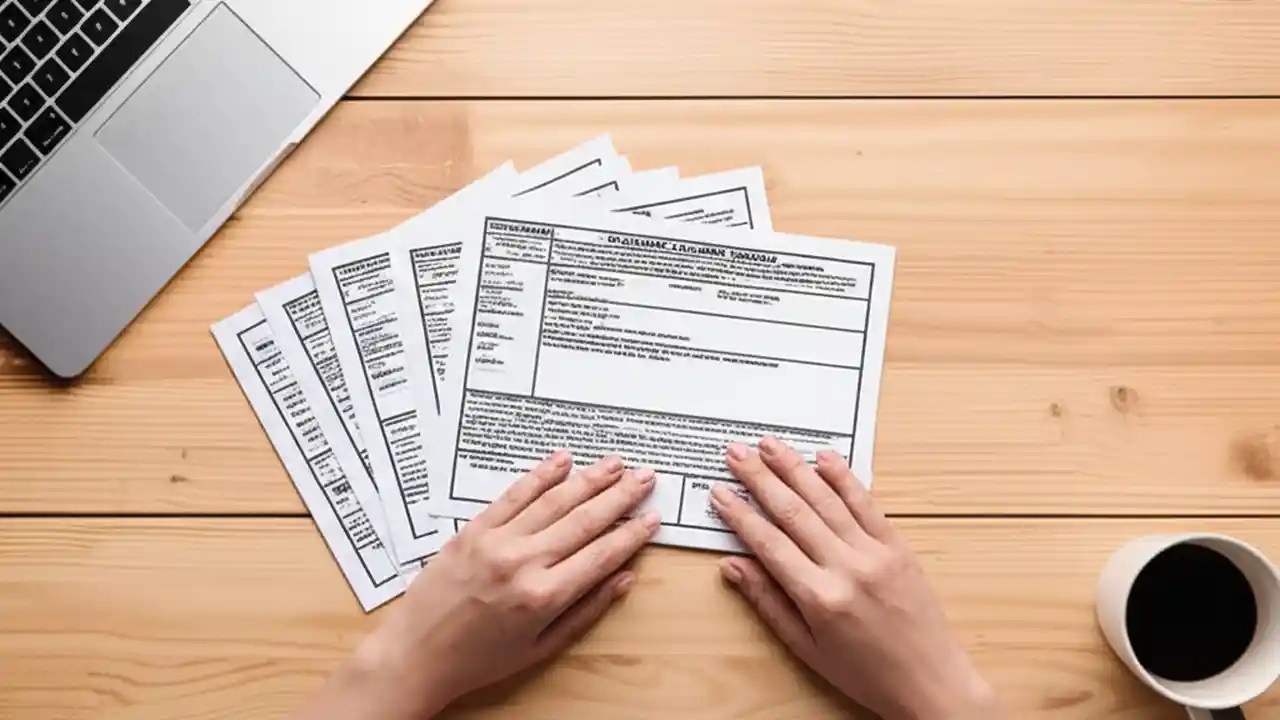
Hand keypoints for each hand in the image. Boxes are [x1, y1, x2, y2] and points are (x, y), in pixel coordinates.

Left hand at [296, 452, 659, 719]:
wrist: (417, 654)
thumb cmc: (479, 660)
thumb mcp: (541, 648)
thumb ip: (587, 610)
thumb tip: (625, 578)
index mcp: (544, 597)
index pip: (602, 555)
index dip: (632, 535)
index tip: (652, 518)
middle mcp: (523, 563)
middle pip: (584, 520)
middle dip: (620, 497)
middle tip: (645, 478)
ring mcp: (496, 542)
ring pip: (553, 501)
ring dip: (589, 479)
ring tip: (615, 464)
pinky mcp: (472, 530)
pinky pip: (513, 495)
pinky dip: (540, 476)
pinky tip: (562, 461)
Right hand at [712, 438, 1002, 719]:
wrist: (931, 682)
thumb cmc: (867, 674)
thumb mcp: (806, 648)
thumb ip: (768, 602)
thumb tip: (733, 566)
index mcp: (820, 598)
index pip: (769, 543)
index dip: (740, 514)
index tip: (719, 492)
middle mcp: (847, 568)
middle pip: (793, 511)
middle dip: (760, 478)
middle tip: (736, 453)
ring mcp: (875, 553)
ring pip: (827, 499)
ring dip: (795, 467)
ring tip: (769, 444)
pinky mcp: (898, 546)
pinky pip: (867, 503)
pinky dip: (844, 477)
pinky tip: (823, 457)